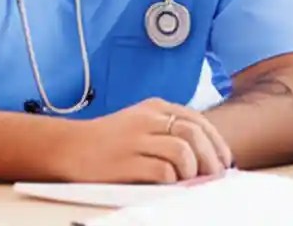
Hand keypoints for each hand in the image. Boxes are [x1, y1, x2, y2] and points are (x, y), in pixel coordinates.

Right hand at [51, 97, 233, 182]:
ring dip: (193, 169)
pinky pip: (163, 170)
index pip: (197, 121)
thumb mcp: (140, 123)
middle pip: (194, 134)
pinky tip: (171, 184)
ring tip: (190, 180)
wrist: (67, 147)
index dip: (216, 141)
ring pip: (183, 150)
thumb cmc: (109, 141)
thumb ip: (168, 131)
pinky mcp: (126, 161)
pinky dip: (174, 179)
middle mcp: (148, 119)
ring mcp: (136, 139)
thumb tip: (206, 155)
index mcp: (155, 107)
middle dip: (211, 157)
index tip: (225, 160)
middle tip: (215, 176)